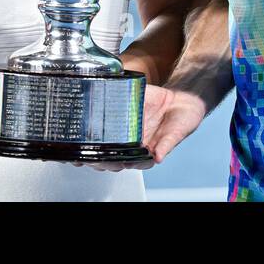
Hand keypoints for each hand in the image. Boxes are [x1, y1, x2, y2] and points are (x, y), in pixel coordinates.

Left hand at [78, 84, 196, 170]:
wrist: (184, 99)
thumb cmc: (181, 122)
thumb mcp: (177, 133)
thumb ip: (167, 144)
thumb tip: (159, 157)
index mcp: (143, 152)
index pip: (122, 162)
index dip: (110, 164)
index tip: (100, 163)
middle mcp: (131, 141)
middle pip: (109, 153)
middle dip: (96, 157)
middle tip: (85, 156)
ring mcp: (126, 126)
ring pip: (105, 137)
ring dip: (92, 141)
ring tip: (80, 143)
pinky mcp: (124, 108)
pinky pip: (108, 113)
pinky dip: (97, 115)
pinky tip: (86, 116)